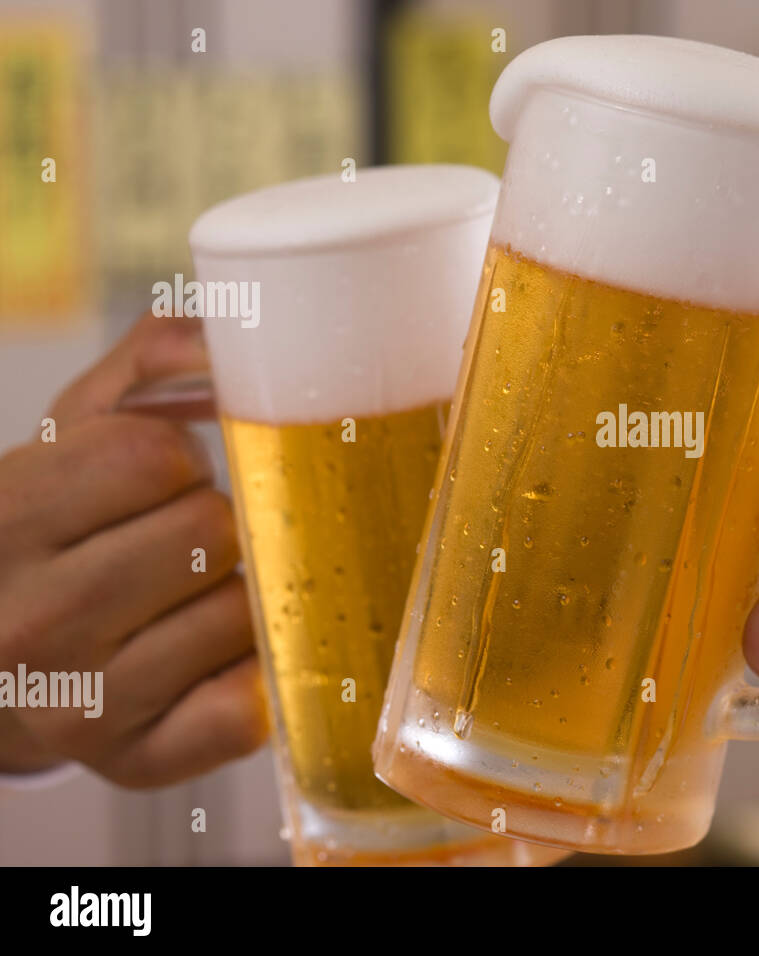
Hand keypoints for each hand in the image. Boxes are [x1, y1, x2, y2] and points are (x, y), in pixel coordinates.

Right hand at [0, 314, 266, 785]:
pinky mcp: (137, 761)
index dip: (178, 458)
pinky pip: (248, 704)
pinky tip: (216, 660)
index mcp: (5, 518)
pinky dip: (254, 676)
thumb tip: (225, 331)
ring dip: (240, 595)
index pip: (149, 456)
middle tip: (184, 543)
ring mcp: (82, 704)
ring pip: (242, 612)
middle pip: (209, 532)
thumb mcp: (72, 435)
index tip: (160, 479)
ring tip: (192, 600)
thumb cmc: (56, 535)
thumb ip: (145, 363)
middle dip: (215, 524)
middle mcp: (29, 620)